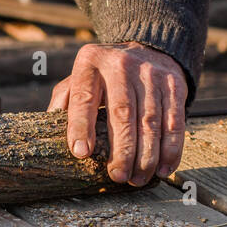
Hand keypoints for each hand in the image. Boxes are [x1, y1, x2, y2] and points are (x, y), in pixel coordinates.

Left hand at [47, 42, 187, 185]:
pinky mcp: (174, 84)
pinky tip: (163, 169)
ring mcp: (151, 74)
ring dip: (146, 156)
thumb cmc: (103, 76)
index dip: (82, 126)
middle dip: (122, 150)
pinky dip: (171, 149)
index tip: (81, 153)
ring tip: (138, 179)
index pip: (84, 98)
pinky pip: (175, 121)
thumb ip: (63, 101)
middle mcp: (121, 66)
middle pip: (122, 113)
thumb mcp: (79, 77)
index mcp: (90, 63)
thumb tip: (52, 130)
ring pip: (150, 121)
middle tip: (118, 176)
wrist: (147, 48)